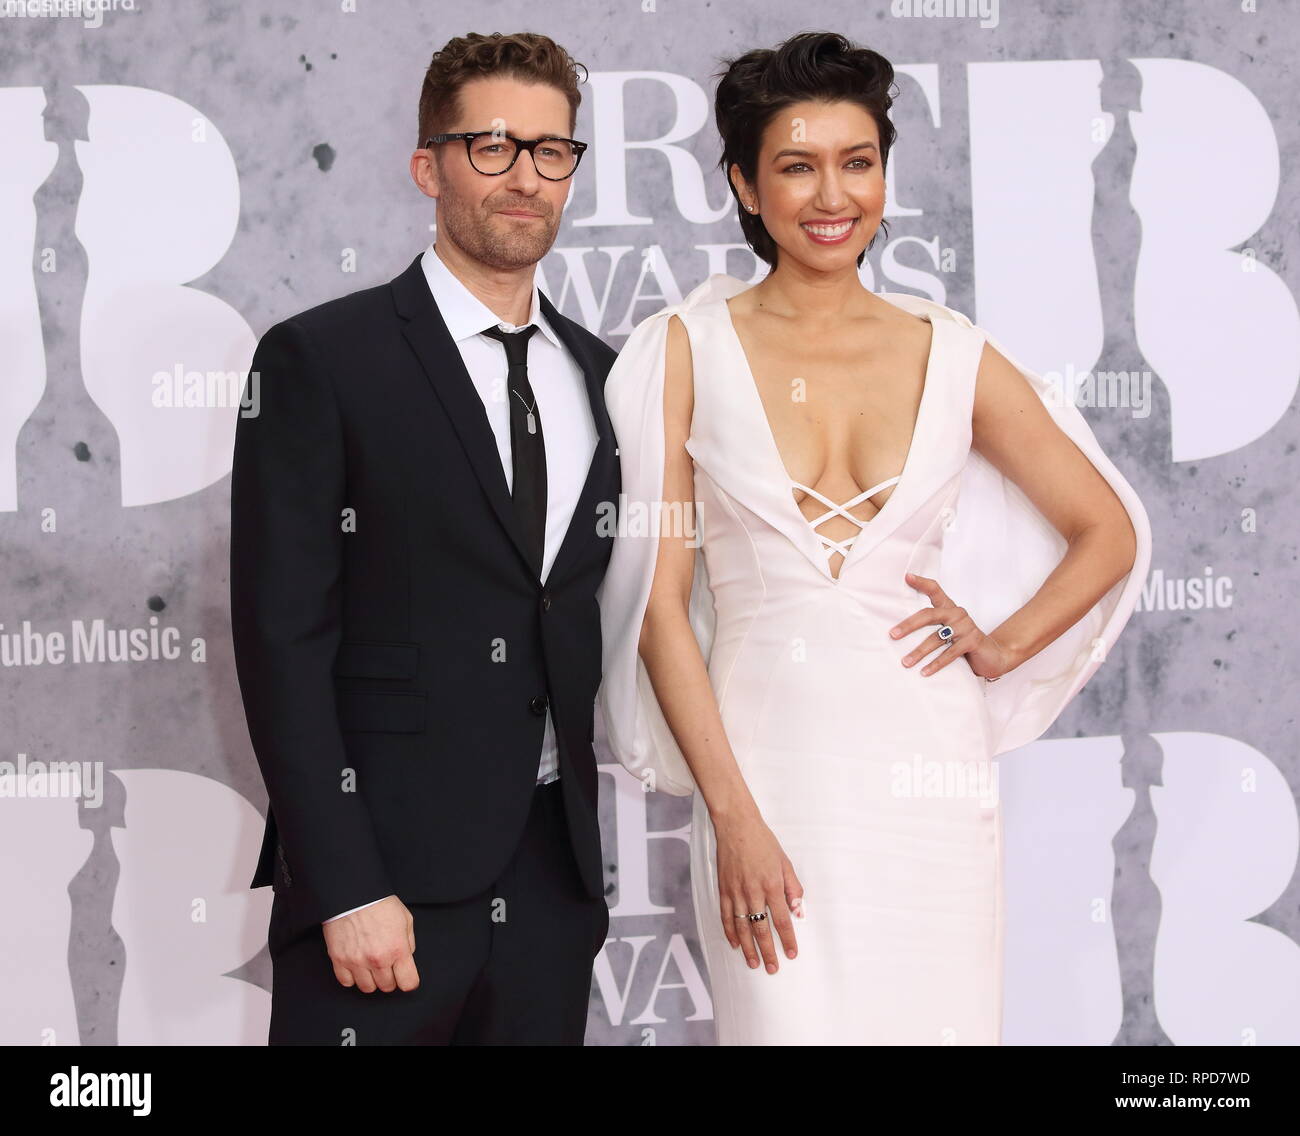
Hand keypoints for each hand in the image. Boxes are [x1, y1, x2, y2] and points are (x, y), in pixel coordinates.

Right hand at [320, 895, 418, 992]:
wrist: (353, 893)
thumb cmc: (380, 903)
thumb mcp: (406, 919)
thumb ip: (409, 942)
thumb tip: (407, 958)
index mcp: (397, 949)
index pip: (408, 983)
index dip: (408, 981)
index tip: (405, 976)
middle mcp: (378, 959)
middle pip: (387, 987)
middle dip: (390, 978)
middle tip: (387, 965)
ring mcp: (357, 961)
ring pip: (367, 988)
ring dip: (371, 979)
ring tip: (371, 965)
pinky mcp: (339, 959)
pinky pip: (346, 982)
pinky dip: (352, 977)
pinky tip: (356, 965)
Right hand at [712, 808, 803, 973]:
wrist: (736, 826)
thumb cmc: (763, 842)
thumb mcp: (785, 862)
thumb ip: (792, 888)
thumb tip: (798, 912)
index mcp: (772, 884)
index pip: (781, 919)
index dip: (787, 939)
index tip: (792, 954)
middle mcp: (753, 891)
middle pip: (761, 928)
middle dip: (768, 951)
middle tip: (772, 968)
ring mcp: (736, 891)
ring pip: (742, 926)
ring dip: (748, 947)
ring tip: (754, 963)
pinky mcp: (724, 889)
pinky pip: (726, 916)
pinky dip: (730, 932)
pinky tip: (734, 944)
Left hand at [890, 572, 1016, 679]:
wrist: (993, 656)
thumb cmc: (963, 643)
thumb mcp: (947, 632)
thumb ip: (931, 627)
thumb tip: (896, 633)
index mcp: (949, 608)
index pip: (935, 590)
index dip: (921, 583)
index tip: (907, 576)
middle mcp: (957, 613)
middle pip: (929, 615)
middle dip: (909, 625)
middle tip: (893, 635)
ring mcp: (966, 626)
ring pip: (936, 638)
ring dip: (919, 652)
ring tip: (905, 663)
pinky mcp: (973, 641)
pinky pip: (950, 653)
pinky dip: (936, 664)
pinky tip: (924, 672)